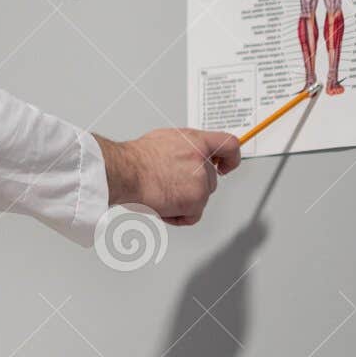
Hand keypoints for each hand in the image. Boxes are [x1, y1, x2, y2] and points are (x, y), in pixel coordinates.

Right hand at [94, 128, 240, 225]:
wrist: (124, 171)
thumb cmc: (134, 159)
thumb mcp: (164, 140)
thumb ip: (184, 148)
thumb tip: (187, 155)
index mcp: (195, 141)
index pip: (229, 146)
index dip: (231, 159)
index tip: (226, 166)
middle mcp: (201, 160)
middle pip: (211, 180)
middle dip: (193, 187)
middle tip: (172, 186)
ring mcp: (200, 181)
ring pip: (200, 199)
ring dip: (182, 201)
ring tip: (160, 194)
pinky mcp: (195, 200)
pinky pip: (192, 216)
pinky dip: (177, 216)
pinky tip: (163, 206)